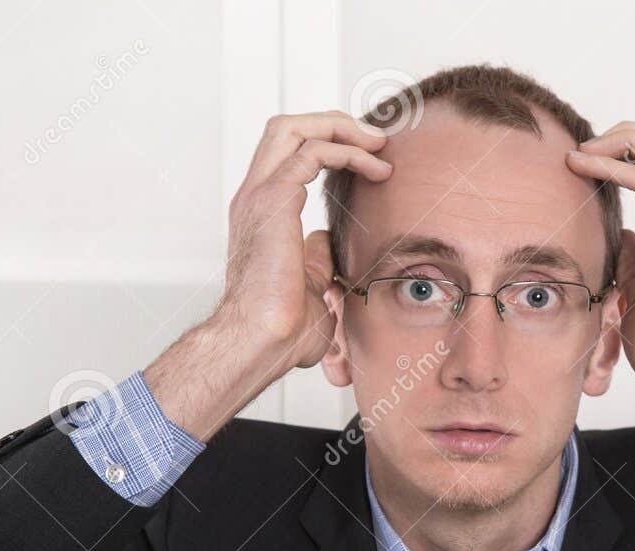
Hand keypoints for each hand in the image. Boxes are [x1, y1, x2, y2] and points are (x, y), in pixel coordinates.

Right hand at [148, 111, 391, 440]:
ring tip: (381, 146)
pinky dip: (347, 152)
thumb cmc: (283, 331)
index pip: (287, 154)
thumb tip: (329, 245)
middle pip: (285, 128)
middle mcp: (254, 196)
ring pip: (294, 128)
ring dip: (343, 129)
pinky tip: (376, 168)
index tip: (369, 158)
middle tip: (376, 140)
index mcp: (261, 214)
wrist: (261, 342)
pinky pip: (312, 152)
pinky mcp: (274, 201)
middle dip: (334, 123)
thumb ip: (317, 260)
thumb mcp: (311, 286)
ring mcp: (259, 195)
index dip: (327, 144)